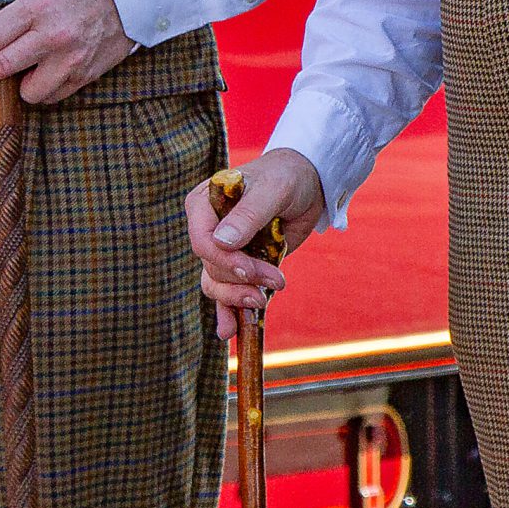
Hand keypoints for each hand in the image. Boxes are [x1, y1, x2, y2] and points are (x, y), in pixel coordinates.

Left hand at [0, 0, 135, 105]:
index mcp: (36, 6)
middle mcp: (52, 35)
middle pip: (0, 68)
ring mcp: (71, 58)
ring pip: (27, 92)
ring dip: (19, 83)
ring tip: (22, 67)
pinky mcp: (85, 74)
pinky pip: (53, 95)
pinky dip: (44, 87)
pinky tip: (45, 70)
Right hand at [185, 148, 325, 340]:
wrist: (306, 184)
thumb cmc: (286, 177)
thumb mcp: (273, 190)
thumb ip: (248, 215)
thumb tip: (222, 243)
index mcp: (204, 204)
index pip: (202, 240)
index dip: (225, 261)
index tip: (251, 270)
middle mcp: (207, 228)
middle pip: (212, 267)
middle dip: (242, 280)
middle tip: (277, 280)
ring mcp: (223, 250)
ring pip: (216, 284)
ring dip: (239, 298)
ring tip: (264, 299)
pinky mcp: (239, 266)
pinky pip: (226, 294)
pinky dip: (228, 313)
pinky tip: (231, 330)